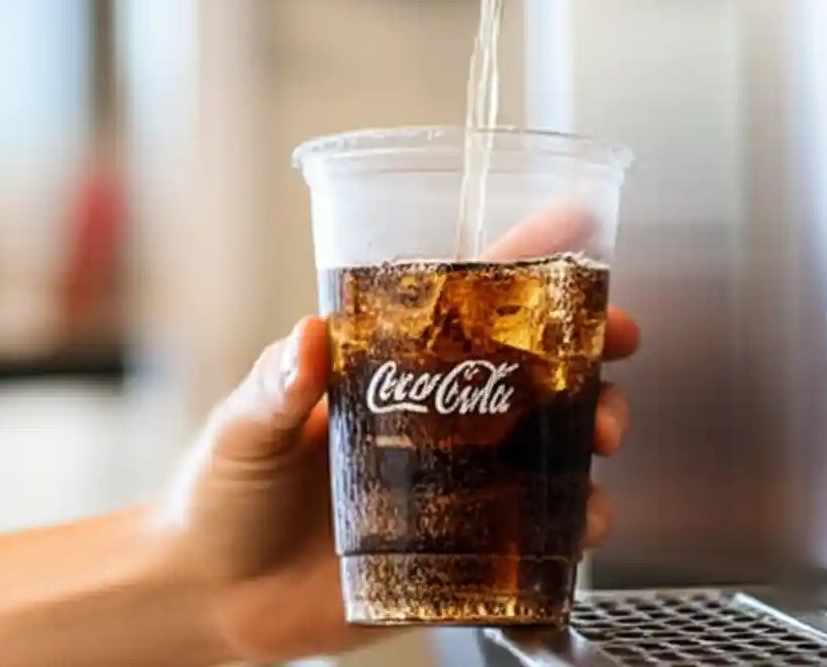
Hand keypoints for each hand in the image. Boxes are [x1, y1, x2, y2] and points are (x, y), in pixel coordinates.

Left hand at [157, 212, 638, 664]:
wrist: (213, 597)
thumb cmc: (221, 499)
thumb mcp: (242, 430)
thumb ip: (273, 387)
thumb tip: (307, 337)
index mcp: (388, 377)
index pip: (465, 307)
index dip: (527, 267)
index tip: (580, 230)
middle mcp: (432, 426)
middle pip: (531, 375)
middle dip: (588, 353)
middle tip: (614, 346)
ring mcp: (452, 489)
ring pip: (548, 450)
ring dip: (591, 434)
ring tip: (601, 439)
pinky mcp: (458, 553)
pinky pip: (532, 535)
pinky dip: (572, 525)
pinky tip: (582, 521)